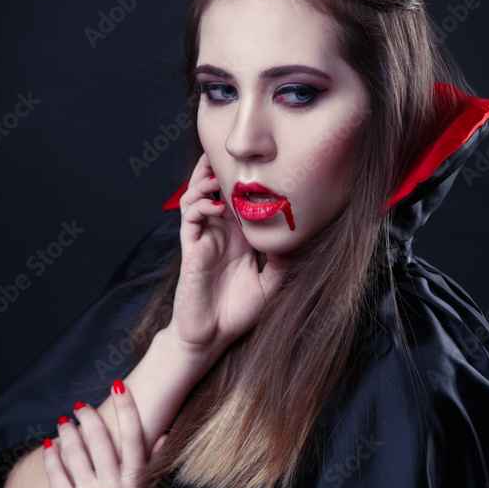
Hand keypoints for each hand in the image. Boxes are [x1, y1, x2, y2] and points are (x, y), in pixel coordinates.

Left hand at [42, 383, 161, 487]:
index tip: (119, 386)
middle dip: (89, 417)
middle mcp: (113, 486)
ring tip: (65, 421)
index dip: (126, 407)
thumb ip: (156, 467)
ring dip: (68, 432)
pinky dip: (52, 458)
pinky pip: (58, 478)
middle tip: (82, 407)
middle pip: (100, 439)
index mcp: (136, 482)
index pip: (133, 435)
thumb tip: (164, 434)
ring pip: (76, 454)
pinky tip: (50, 446)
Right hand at [171, 151, 291, 352]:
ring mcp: (204, 238)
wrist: (211, 336)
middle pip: (216, 189)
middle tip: (232, 151)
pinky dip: (200, 204)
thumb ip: (283, 263)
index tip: (263, 163)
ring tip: (219, 173)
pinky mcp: (191, 247)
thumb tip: (298, 240)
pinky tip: (214, 204)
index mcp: (240, 238)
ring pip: (198, 196)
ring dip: (206, 180)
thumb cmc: (237, 313)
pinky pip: (190, 217)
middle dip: (220, 168)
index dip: (246, 180)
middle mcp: (221, 233)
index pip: (241, 199)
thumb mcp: (271, 285)